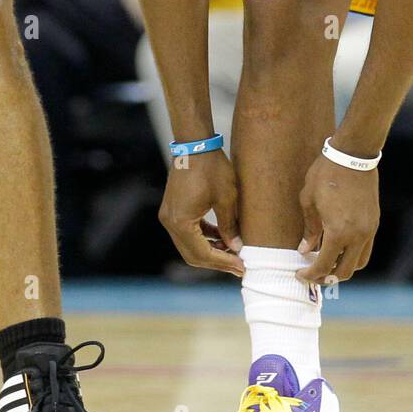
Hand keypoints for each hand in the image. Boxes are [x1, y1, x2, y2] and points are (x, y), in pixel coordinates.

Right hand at [158, 148, 243, 275]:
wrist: (195, 144)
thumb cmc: (212, 168)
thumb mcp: (227, 199)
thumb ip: (230, 226)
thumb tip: (237, 248)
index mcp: (181, 222)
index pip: (203, 254)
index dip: (224, 263)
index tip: (243, 267)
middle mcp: (170, 222)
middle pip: (192, 255)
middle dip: (216, 262)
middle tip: (239, 266)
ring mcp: (169, 216)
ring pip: (189, 246)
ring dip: (210, 251)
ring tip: (233, 253)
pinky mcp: (173, 209)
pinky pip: (187, 232)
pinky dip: (203, 239)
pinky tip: (221, 238)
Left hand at [297, 151, 379, 284]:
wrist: (353, 155)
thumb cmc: (326, 174)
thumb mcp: (309, 200)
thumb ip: (309, 229)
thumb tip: (305, 250)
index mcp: (338, 232)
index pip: (324, 265)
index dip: (310, 274)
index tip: (299, 274)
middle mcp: (357, 236)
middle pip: (344, 271)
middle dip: (326, 278)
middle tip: (312, 274)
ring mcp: (369, 230)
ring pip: (359, 263)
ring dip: (343, 269)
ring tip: (327, 265)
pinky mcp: (374, 223)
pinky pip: (366, 249)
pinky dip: (353, 256)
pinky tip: (339, 249)